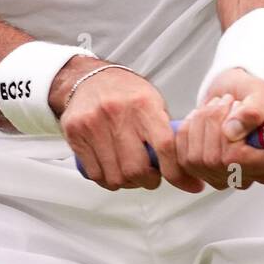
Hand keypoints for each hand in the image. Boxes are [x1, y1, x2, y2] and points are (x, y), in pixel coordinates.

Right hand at [55, 60, 201, 192]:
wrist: (89, 79)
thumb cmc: (127, 94)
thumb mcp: (154, 102)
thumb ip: (167, 131)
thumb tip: (187, 166)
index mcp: (144, 104)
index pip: (165, 146)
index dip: (177, 173)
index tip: (188, 184)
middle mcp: (118, 113)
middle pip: (137, 169)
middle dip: (149, 181)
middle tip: (152, 178)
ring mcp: (93, 125)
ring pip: (115, 176)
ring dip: (128, 183)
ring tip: (132, 174)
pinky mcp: (76, 135)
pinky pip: (95, 174)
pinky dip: (108, 181)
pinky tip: (114, 172)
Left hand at [175, 69, 263, 190]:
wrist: (233, 93)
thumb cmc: (250, 94)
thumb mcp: (260, 91)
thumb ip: (254, 109)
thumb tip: (232, 130)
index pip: (245, 160)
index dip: (233, 137)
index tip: (236, 109)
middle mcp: (254, 175)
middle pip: (218, 160)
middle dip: (215, 122)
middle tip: (227, 101)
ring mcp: (229, 178)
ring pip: (199, 159)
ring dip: (201, 124)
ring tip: (216, 107)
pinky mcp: (205, 175)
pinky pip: (184, 158)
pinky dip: (188, 132)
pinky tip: (200, 119)